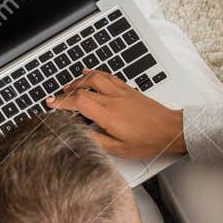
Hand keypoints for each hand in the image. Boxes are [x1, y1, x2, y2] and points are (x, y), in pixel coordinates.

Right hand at [46, 70, 186, 159]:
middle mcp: (113, 99)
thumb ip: (96, 140)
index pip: (78, 102)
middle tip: (58, 96)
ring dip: (80, 80)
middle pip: (84, 87)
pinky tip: (90, 73)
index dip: (61, 101)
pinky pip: (108, 76)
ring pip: (95, 77)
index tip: (51, 103)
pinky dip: (95, 73)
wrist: (171, 129)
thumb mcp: (119, 149)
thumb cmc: (149, 141)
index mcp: (108, 114)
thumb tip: (79, 134)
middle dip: (67, 90)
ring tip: (70, 84)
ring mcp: (122, 92)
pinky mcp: (129, 90)